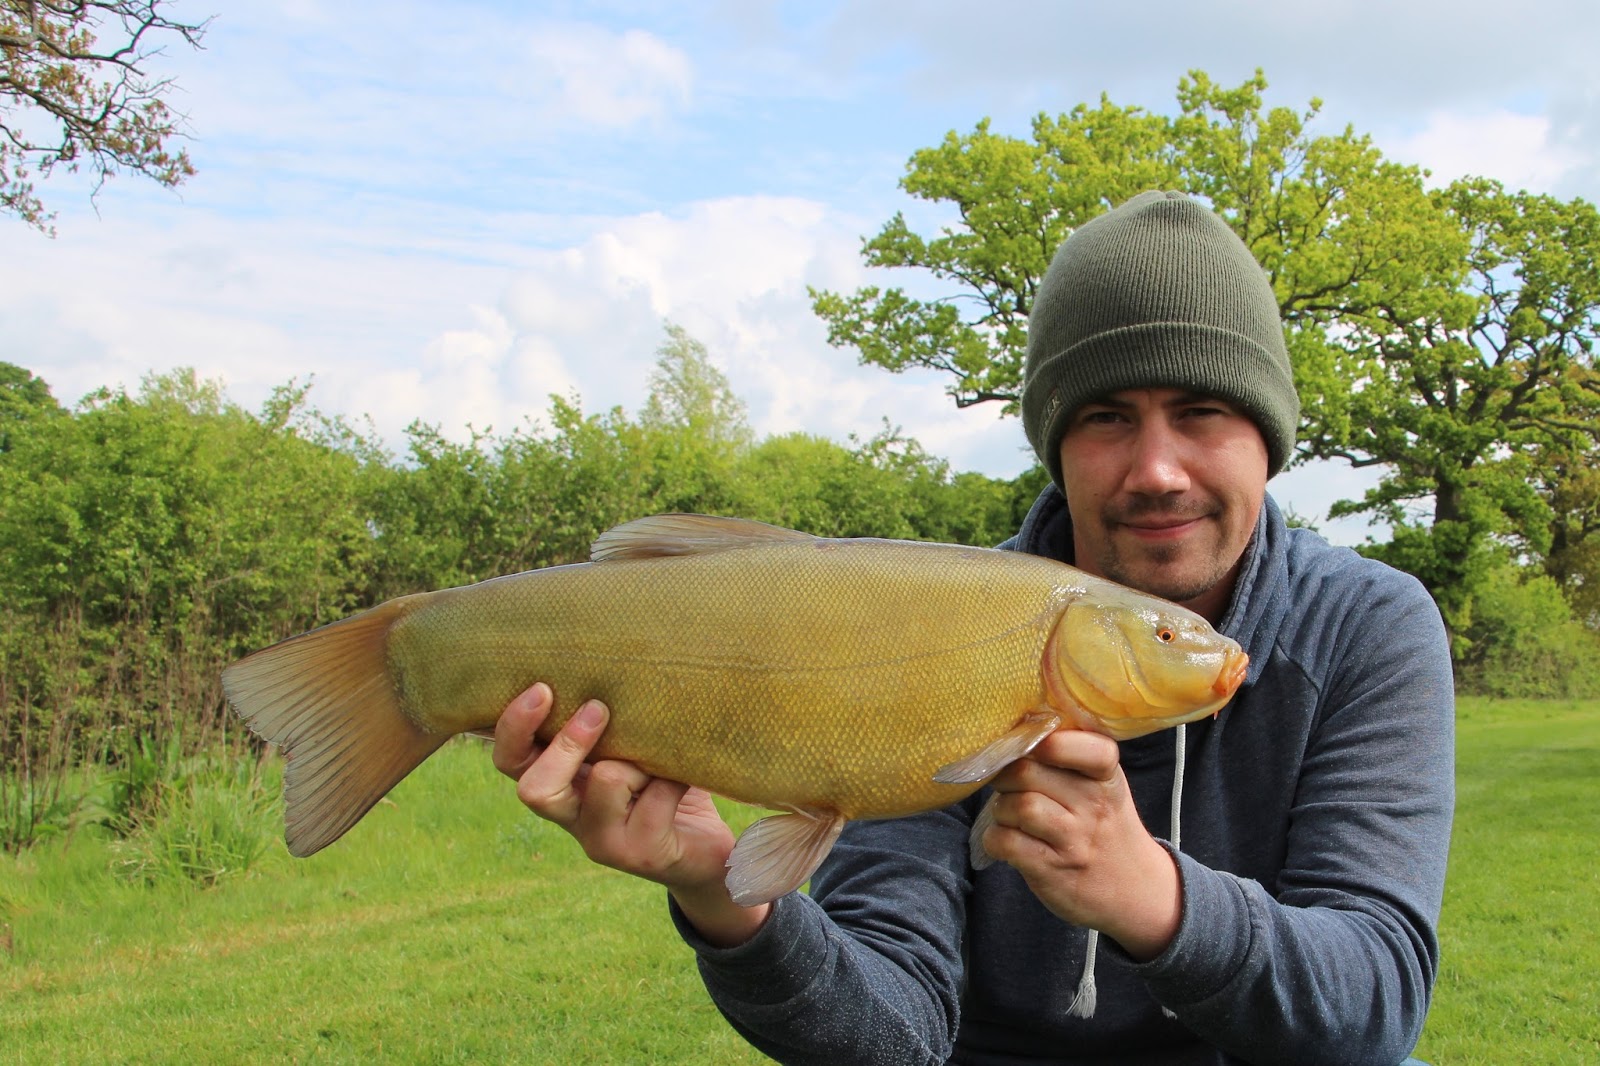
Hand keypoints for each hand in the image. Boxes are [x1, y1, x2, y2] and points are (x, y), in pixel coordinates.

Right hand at [490, 683, 768, 945]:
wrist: (705, 852)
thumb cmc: (665, 783)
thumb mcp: (633, 746)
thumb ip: (613, 720)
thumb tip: (610, 659)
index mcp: (562, 784)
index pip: (511, 760)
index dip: (513, 727)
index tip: (541, 688)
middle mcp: (573, 817)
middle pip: (534, 789)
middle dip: (566, 741)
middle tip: (598, 709)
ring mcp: (605, 841)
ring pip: (604, 782)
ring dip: (638, 758)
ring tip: (660, 757)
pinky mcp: (644, 854)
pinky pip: (656, 800)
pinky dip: (675, 778)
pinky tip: (688, 778)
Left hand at [981, 729, 1180, 961]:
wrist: (1137, 891)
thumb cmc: (1106, 826)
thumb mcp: (1103, 786)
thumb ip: (1069, 758)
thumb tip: (1015, 728)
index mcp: (1107, 777)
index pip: (1087, 747)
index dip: (1049, 742)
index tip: (1032, 747)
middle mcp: (1094, 806)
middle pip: (1028, 771)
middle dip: (1005, 775)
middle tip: (1007, 785)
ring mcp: (1075, 840)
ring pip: (1018, 806)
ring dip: (1001, 809)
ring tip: (1010, 815)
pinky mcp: (1053, 869)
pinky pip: (1007, 842)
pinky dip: (995, 838)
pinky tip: (1005, 841)